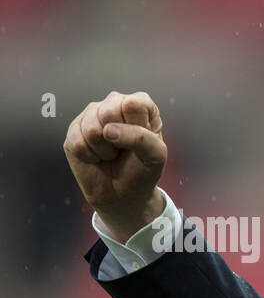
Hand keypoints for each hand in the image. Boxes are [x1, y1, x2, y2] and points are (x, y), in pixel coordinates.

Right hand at [63, 91, 167, 243]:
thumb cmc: (142, 171)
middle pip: (109, 111)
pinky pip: (77, 142)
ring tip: (111, 155)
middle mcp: (114, 104)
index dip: (136, 128)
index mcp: (140, 105)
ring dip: (104, 151)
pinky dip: (89, 156)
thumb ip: (141, 138)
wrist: (121, 194)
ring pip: (92, 129)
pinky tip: (96, 157)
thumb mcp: (156, 156)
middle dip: (118, 140)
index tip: (141, 143)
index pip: (134, 104)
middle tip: (123, 150)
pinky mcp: (74, 129)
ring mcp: (92, 115)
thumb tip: (108, 130)